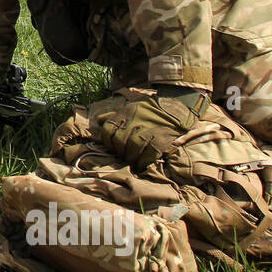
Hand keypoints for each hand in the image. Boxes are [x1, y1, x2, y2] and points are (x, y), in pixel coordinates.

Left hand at [93, 86, 209, 170]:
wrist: (173, 109)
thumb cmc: (148, 110)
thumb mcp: (129, 108)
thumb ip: (113, 116)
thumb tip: (97, 121)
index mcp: (125, 114)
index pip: (107, 130)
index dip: (107, 141)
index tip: (112, 147)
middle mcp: (135, 122)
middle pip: (120, 141)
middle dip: (120, 151)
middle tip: (124, 155)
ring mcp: (148, 131)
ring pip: (133, 149)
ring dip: (131, 157)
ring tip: (133, 160)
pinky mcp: (161, 139)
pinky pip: (149, 154)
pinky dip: (144, 161)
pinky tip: (143, 163)